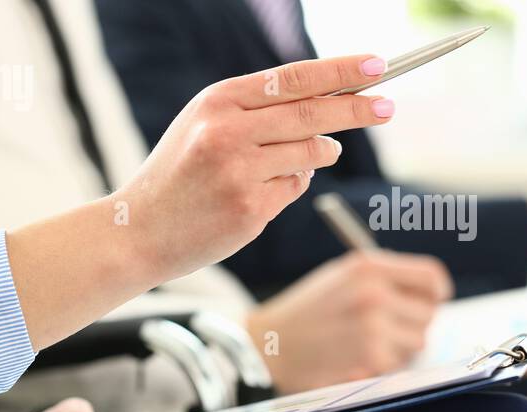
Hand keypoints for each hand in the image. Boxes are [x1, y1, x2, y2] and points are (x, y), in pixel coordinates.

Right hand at [6, 54, 396, 349]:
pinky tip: (265, 192)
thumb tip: (328, 110)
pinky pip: (295, 190)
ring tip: (320, 153)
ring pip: (311, 154)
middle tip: (388, 106)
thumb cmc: (180, 175)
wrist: (137, 231)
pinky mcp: (250, 209)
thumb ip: (260, 113)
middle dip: (357, 108)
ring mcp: (239, 172)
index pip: (293, 78)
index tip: (376, 64)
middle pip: (312, 113)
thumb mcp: (207, 126)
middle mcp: (228, 132)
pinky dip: (293, 186)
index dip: (339, 70)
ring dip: (324, 153)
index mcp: (219, 101)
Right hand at [245, 251, 453, 394]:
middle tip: (392, 327)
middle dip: (415, 322)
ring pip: (418, 341)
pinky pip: (398, 362)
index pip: (430, 276)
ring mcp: (373, 326)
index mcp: (368, 266)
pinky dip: (383, 363)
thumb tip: (431, 291)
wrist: (270, 343)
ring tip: (367, 341)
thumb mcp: (342, 275)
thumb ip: (385, 278)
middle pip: (429, 312)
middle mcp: (374, 292)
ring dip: (401, 345)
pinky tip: (356, 356)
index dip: (437, 290)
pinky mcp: (370, 357)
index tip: (436, 299)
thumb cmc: (308, 310)